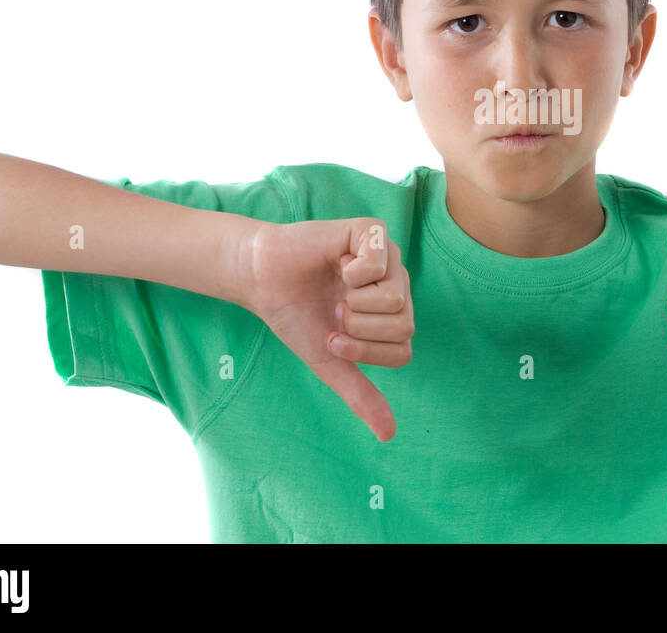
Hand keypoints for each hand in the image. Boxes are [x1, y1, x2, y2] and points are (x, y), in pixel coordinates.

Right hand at [239, 218, 413, 442]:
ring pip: (395, 298)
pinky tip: (338, 264)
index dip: (364, 351)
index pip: (402, 348)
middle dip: (359, 329)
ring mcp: (388, 257)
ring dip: (355, 302)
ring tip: (336, 289)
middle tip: (335, 312)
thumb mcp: (330, 361)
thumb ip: (359, 393)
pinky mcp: (372, 231)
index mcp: (393, 314)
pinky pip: (380, 262)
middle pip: (404, 324)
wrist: (262, 280)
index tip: (333, 338)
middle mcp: (397, 284)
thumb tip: (388, 435)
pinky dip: (353, 272)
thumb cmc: (298, 316)